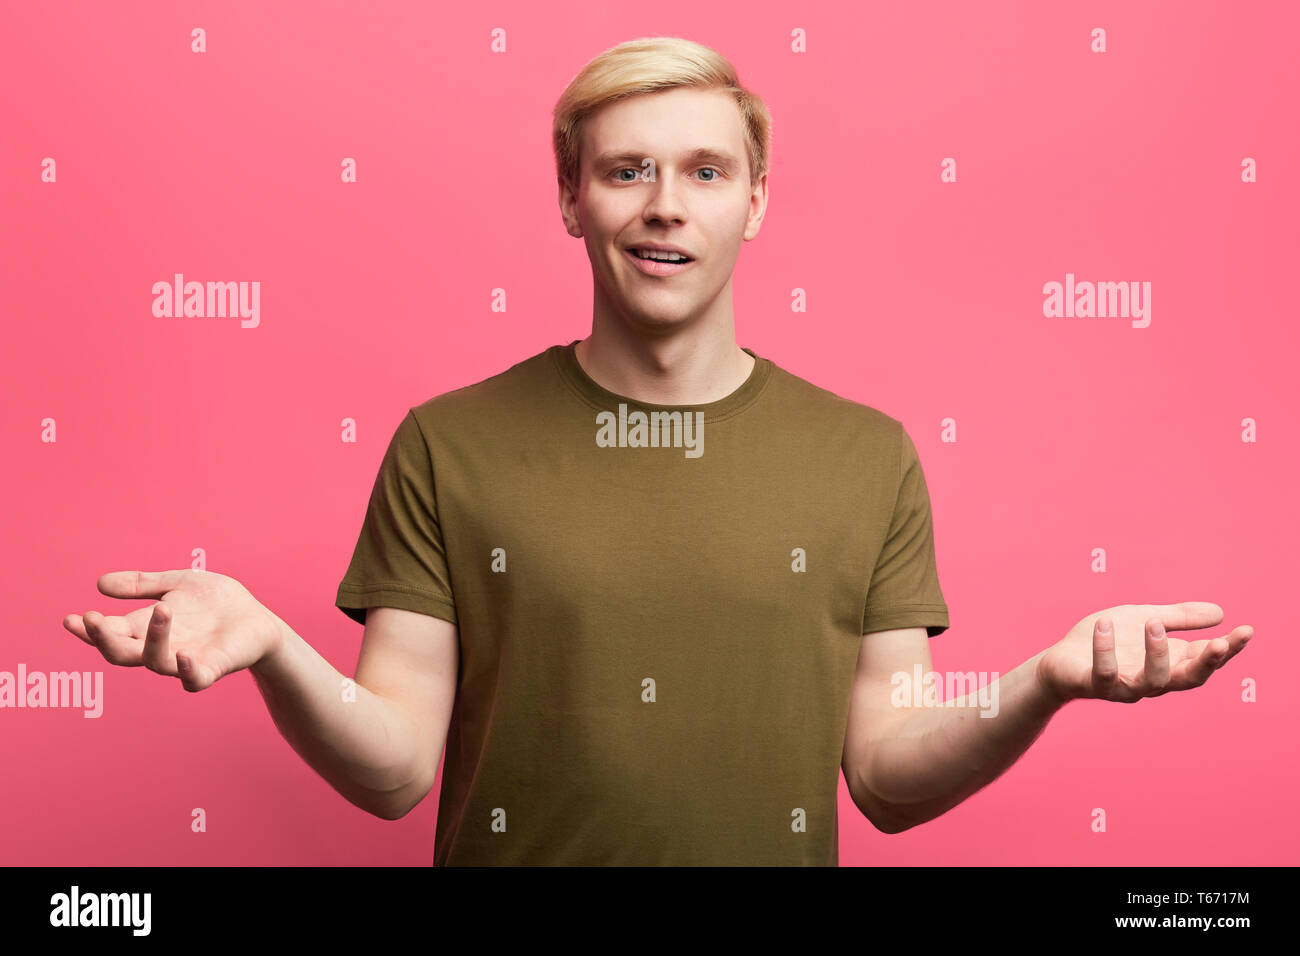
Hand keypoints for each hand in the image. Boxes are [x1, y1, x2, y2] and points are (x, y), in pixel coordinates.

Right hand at [63, 570, 285, 691]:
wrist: (257, 620)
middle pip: (120, 653)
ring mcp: (185, 660)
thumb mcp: (178, 584)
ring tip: (161, 609)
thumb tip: (99, 583)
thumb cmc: (216, 603)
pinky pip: (195, 679)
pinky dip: (188, 671)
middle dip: (102, 639)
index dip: (87, 629)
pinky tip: (184, 654)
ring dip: (153, 638)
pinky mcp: (212, 669)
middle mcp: (160, 648)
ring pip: (155, 662)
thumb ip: (142, 584)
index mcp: (146, 628)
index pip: (109, 633)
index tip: (70, 618)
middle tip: (92, 618)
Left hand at [1035, 602, 1252, 704]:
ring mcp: (1126, 686)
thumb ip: (1178, 618)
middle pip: (1189, 679)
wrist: (1061, 661)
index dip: (1228, 649)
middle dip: (1207, 663)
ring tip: (1153, 624)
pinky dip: (1105, 650)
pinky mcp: (1095, 685)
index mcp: (1170, 662)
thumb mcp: (1144, 619)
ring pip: (1152, 681)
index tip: (1246, 630)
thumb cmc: (1109, 641)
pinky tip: (1104, 624)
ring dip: (1156, 653)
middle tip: (1219, 643)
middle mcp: (1154, 680)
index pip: (1206, 659)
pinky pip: (1105, 673)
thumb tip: (1221, 613)